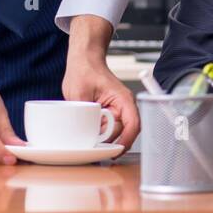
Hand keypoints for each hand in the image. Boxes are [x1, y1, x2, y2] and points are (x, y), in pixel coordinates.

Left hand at [62, 15, 138, 151]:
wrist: (83, 61)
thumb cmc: (85, 70)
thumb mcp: (80, 93)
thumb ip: (85, 113)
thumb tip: (86, 132)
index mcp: (123, 99)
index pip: (133, 124)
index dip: (127, 140)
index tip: (116, 151)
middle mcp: (123, 106)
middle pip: (123, 132)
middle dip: (110, 140)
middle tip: (94, 144)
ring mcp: (116, 110)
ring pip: (115, 132)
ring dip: (104, 137)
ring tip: (90, 137)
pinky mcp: (108, 113)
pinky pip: (108, 128)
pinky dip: (100, 133)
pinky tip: (90, 134)